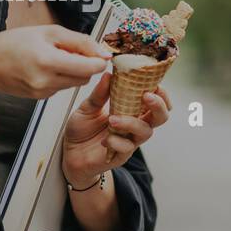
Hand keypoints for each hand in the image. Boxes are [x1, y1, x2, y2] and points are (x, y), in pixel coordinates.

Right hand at [0, 25, 110, 98]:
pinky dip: (60, 77)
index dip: (99, 60)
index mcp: (48, 61)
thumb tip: (103, 53)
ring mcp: (43, 92)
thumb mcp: (49, 32)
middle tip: (71, 50)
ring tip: (55, 57)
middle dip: (85, 64)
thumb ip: (80, 41)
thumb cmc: (13, 43)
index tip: (99, 54)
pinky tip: (46, 67)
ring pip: (74, 83)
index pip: (89, 68)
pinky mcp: (41, 97)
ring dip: (73, 70)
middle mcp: (46, 81)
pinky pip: (61, 87)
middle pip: (85, 77)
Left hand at [62, 71, 170, 185]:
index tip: (152, 81)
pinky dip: (116, 141)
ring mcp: (130, 140)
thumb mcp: (88, 107)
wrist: (69, 153)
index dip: (159, 91)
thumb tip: (108, 75)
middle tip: (146, 96)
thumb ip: (99, 93)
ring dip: (132, 122)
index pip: (155, 99)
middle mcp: (134, 124)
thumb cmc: (82, 129)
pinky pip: (127, 148)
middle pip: (160, 116)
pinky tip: (105, 140)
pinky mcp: (121, 155)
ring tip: (113, 119)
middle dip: (158, 105)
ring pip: (145, 131)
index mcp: (131, 109)